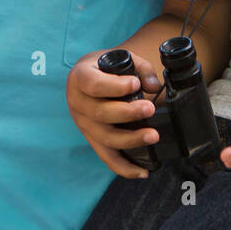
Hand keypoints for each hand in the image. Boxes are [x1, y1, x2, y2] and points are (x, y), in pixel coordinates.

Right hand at [66, 49, 163, 178]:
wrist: (88, 75)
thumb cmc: (105, 66)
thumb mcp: (119, 57)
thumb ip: (141, 68)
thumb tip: (153, 86)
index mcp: (80, 78)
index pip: (93, 85)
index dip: (114, 87)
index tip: (135, 84)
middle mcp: (77, 102)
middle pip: (100, 113)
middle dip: (128, 113)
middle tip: (149, 108)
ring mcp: (83, 124)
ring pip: (105, 137)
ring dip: (130, 139)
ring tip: (153, 135)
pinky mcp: (92, 139)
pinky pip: (106, 157)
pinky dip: (124, 167)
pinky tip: (143, 171)